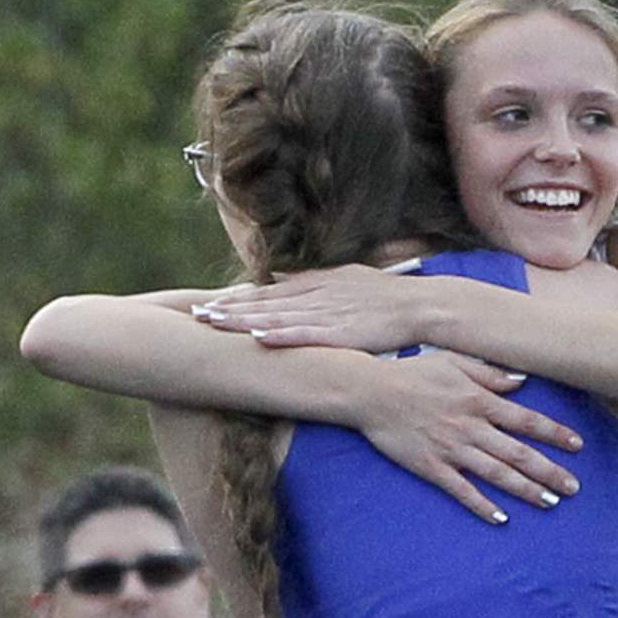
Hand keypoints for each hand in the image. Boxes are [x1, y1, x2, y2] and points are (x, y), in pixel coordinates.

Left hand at [194, 264, 417, 352]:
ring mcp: (326, 312)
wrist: (421, 305)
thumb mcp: (348, 280)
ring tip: (213, 323)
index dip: (239, 298)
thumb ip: (314, 282)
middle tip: (195, 313)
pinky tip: (256, 337)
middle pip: (264, 302)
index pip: (270, 292)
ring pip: (276, 316)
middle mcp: (317, 295)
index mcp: (319, 285)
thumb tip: (282, 280)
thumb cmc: (389, 297)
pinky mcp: (340, 331)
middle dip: (229, 308)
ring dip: (243, 320)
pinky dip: (279, 335)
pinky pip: (303, 334)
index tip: (212, 303)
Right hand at [356, 350, 581, 522]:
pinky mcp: (431, 467)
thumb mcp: (454, 361)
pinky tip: (501, 518)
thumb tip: (521, 381)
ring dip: (526, 490)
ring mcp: (452, 449)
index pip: (526, 420)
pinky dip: (483, 505)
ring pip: (497, 473)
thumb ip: (489, 372)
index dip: (554, 434)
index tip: (577, 446)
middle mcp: (471, 426)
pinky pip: (462, 490)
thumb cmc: (413, 372)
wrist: (371, 392)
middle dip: (549, 471)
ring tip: (550, 503)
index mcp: (479, 400)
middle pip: (518, 453)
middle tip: (573, 488)